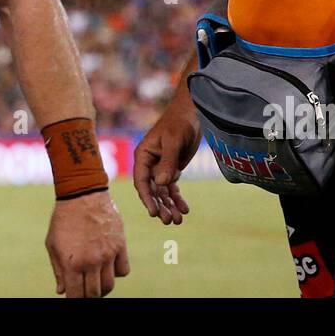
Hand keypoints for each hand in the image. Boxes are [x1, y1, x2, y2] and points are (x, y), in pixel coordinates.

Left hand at [44, 191, 129, 297]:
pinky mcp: (120, 245)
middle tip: (85, 290)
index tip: (74, 297)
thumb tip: (62, 291)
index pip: (76, 296)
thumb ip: (58, 270)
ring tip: (96, 280)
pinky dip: (117, 272)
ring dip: (102, 287)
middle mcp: (91, 261)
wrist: (82, 194)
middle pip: (94, 294)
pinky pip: (123, 270)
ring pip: (109, 285)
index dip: (74, 300)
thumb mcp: (53, 244)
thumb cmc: (63, 219)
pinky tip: (108, 266)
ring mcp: (108, 254)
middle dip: (88, 296)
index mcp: (72, 263)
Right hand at [133, 94, 200, 224]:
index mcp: (143, 155)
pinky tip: (184, 209)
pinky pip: (172, 188)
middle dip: (160, 206)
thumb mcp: (173, 141)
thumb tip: (161, 184)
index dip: (147, 198)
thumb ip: (167, 161)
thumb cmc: (179, 123)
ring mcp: (160, 167)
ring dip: (169, 206)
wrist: (192, 113)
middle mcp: (149, 164)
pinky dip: (177, 199)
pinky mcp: (172, 169)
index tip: (154, 213)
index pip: (141, 181)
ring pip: (162, 192)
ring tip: (178, 220)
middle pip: (152, 190)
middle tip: (170, 221)